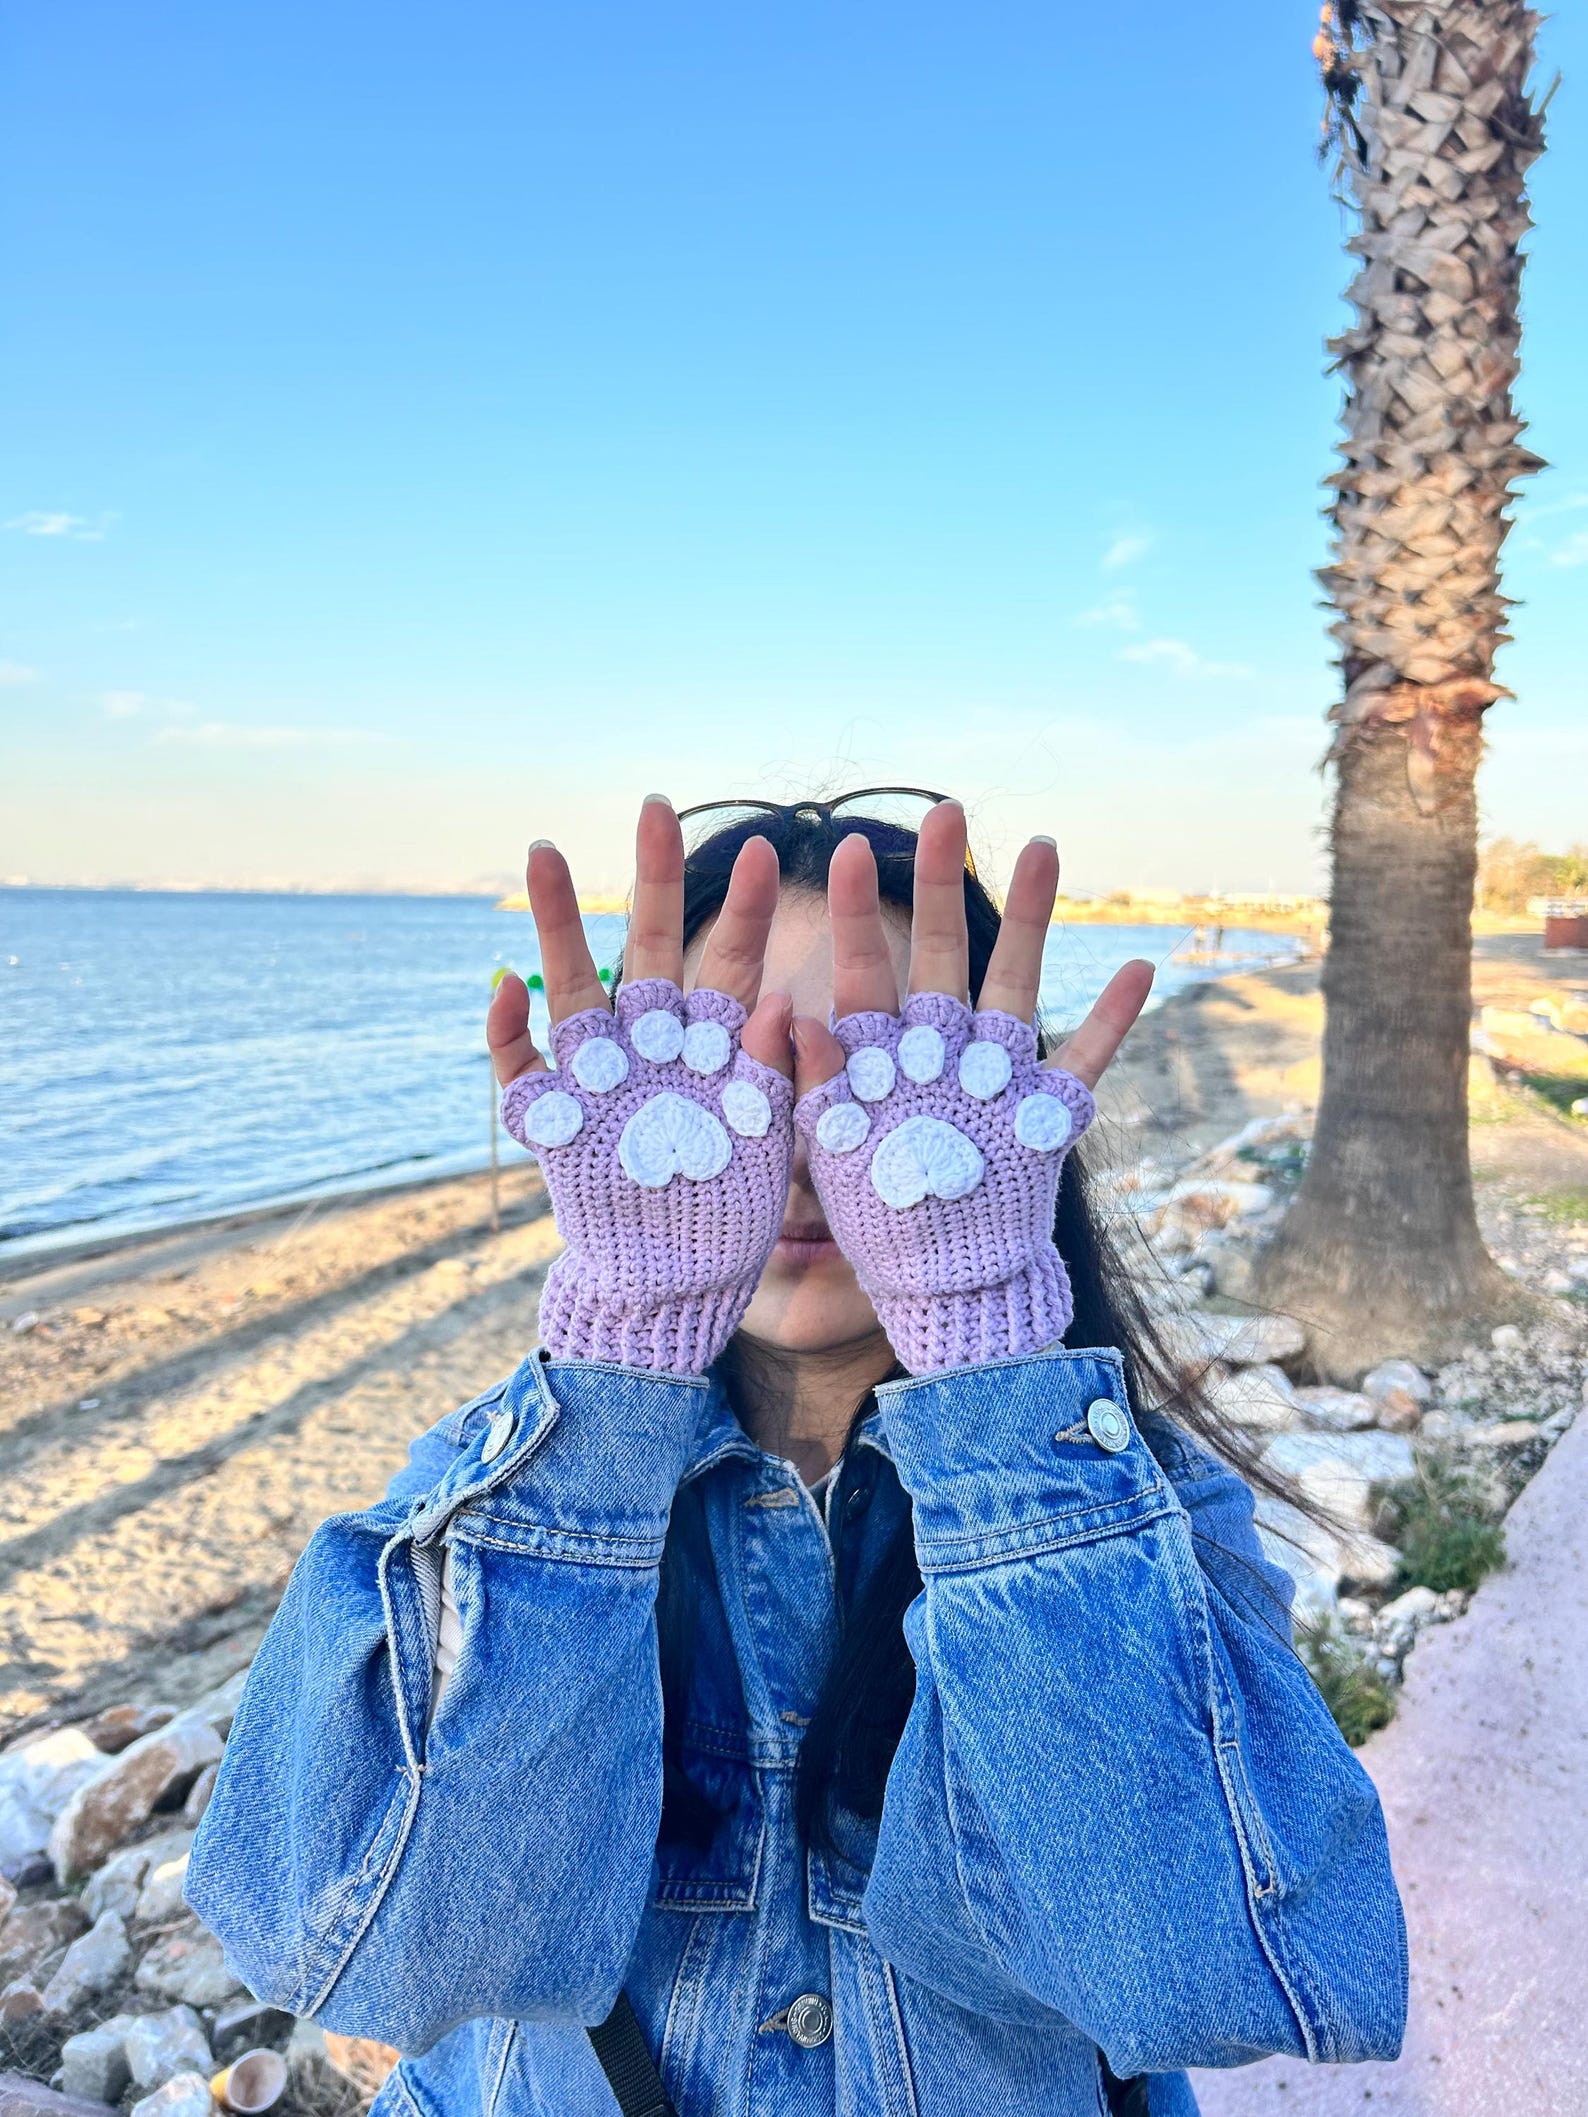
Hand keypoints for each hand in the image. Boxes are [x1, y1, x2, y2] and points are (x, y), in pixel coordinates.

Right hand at [486, 797, 795, 1374]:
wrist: (669, 1290)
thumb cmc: (732, 1220)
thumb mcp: (771, 1147)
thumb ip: (776, 1076)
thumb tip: (778, 1002)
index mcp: (713, 1049)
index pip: (732, 962)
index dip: (742, 909)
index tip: (764, 847)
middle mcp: (653, 1047)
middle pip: (653, 947)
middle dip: (653, 878)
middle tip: (656, 805)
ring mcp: (597, 1077)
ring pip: (573, 983)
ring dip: (556, 922)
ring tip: (543, 852)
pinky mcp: (549, 1119)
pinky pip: (517, 1068)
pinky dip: (506, 1030)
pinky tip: (503, 986)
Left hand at [791, 803, 1152, 1372]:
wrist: (946, 1291)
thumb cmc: (877, 1226)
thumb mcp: (829, 1153)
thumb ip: (812, 1083)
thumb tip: (789, 1010)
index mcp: (882, 1059)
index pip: (866, 970)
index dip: (859, 913)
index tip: (846, 848)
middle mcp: (943, 1054)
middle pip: (943, 953)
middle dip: (944, 883)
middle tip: (946, 810)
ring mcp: (998, 1080)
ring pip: (1016, 984)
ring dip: (1033, 920)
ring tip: (1046, 845)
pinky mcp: (1046, 1118)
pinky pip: (1087, 1062)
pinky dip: (1113, 1022)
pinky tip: (1142, 969)